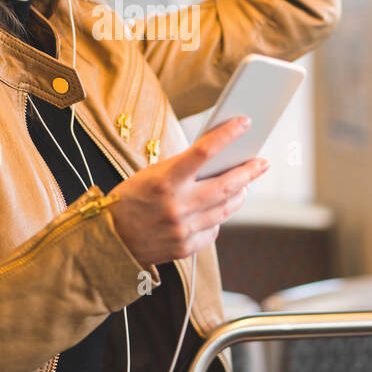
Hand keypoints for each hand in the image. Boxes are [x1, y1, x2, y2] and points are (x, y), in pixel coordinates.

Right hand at [108, 115, 269, 267]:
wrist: (110, 239)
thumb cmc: (130, 200)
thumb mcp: (151, 175)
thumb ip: (182, 170)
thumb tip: (216, 161)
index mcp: (164, 181)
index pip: (204, 152)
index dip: (228, 134)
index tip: (245, 123)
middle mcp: (177, 206)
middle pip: (227, 185)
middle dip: (249, 172)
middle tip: (261, 163)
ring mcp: (183, 229)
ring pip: (225, 209)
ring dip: (239, 194)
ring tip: (244, 184)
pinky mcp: (185, 247)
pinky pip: (213, 230)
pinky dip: (217, 217)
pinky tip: (216, 210)